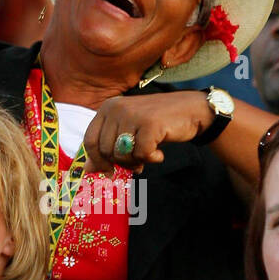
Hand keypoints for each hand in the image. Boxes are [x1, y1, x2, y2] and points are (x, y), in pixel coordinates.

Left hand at [83, 91, 212, 171]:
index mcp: (108, 107)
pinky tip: (160, 152)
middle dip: (121, 163)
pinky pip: (142, 153)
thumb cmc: (157, 123)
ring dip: (136, 161)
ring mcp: (133, 114)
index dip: (97, 160)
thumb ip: (108, 148)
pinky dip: (152, 158)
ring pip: (122, 154)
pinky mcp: (150, 123)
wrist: (191, 110)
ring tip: (149, 154)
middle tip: (138, 162)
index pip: (90, 140)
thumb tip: (87, 170)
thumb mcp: (128, 133)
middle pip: (105, 150)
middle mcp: (117, 107)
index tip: (109, 171)